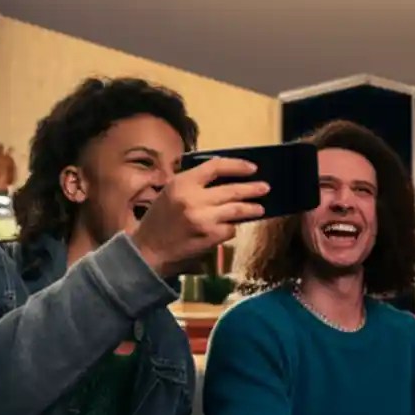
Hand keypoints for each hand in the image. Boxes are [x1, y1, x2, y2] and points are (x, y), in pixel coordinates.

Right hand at [130, 156, 268, 277]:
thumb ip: (194, 183)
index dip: (237, 165)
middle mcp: (193, 199)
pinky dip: (233, 227)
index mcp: (182, 183)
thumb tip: (226, 176)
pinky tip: (232, 227)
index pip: (216, 167)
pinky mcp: (210, 236)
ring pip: (237, 210)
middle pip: (232, 189)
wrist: (149, 249)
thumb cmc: (160, 219)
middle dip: (252, 189)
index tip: (252, 168)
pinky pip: (230, 229)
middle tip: (265, 187)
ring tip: (260, 208)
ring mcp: (203, 218)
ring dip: (252, 208)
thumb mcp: (171, 192)